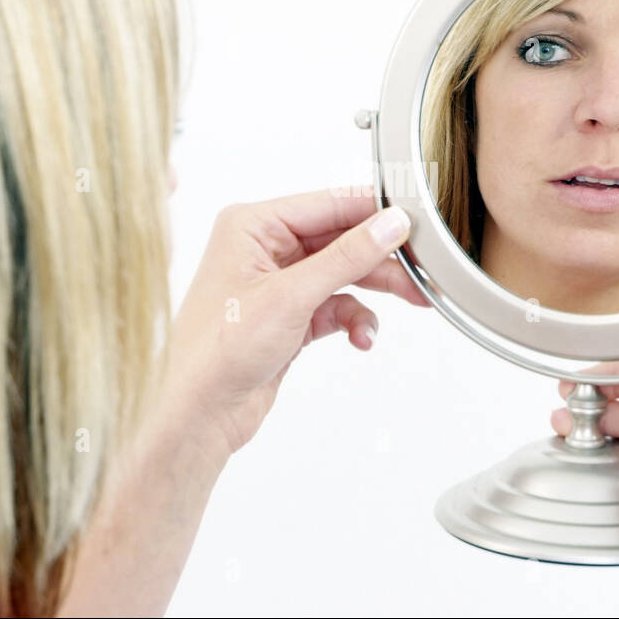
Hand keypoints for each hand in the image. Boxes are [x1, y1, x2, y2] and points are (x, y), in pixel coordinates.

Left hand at [167, 186, 428, 457]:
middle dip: (382, 259)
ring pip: (343, 274)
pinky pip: (336, 306)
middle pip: (341, 240)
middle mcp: (263, 249)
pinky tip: (362, 338)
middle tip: (421, 271)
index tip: (416, 220)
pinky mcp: (288, 317)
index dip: (374, 212)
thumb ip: (346, 257)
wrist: (197, 414)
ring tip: (411, 303)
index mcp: (252, 226)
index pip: (328, 204)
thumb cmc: (216, 352)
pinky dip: (354, 319)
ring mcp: (277, 284)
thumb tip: (389, 224)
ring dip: (374, 293)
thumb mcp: (290, 296)